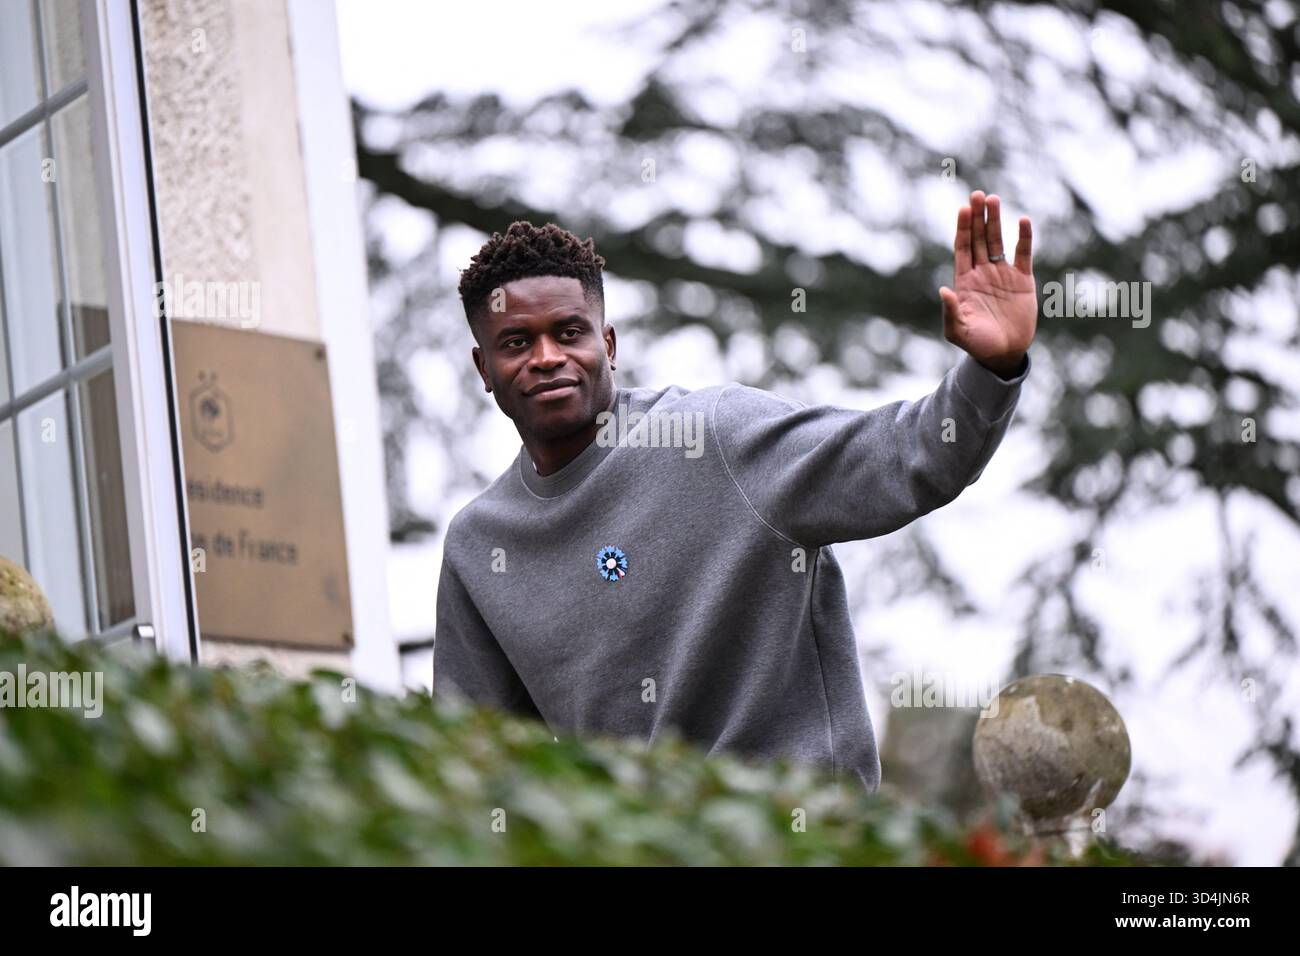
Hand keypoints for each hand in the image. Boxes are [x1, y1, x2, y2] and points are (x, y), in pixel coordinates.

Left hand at [939, 191, 1036, 375]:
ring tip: (994, 199)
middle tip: (978, 194)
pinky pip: (1024, 254)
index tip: (964, 209)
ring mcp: (1002, 274)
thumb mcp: (958, 331)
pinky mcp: (1023, 280)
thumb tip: (943, 289)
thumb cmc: (977, 344)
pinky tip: (1024, 221)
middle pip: (979, 238)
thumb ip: (950, 311)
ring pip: (998, 241)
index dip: (963, 228)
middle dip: (978, 217)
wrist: (1003, 354)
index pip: (962, 248)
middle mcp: (982, 273)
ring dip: (996, 221)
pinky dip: (1024, 238)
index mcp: (964, 281)